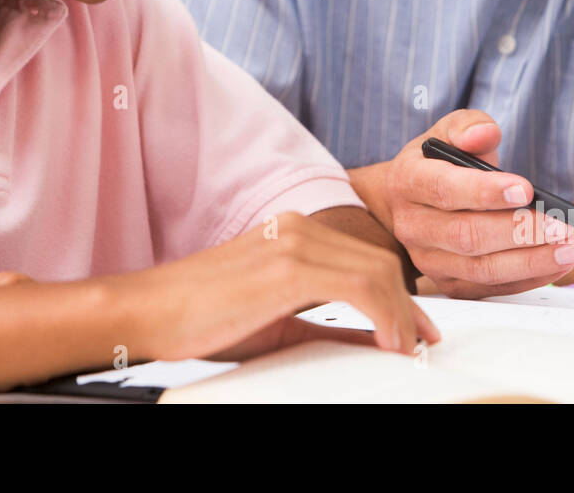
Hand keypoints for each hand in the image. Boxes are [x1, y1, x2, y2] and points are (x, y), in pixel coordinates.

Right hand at [108, 211, 440, 363]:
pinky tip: (389, 341)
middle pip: (378, 261)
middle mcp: (297, 227)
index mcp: (293, 231)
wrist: (149, 312)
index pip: (365, 256)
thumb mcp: (276, 319)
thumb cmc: (201, 316)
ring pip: (377, 271)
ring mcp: (293, 242)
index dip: (401, 294)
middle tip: (424, 341)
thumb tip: (370, 337)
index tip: (418, 328)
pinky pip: (360, 286)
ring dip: (402, 314)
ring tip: (407, 348)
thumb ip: (324, 322)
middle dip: (410, 306)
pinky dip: (386, 315)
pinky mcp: (288, 266)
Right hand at [378, 109, 573, 298]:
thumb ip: (468, 127)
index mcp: (408, 181)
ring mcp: (427, 260)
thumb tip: (484, 134)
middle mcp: (412, 225)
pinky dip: (527, 279)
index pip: (444, 190)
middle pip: (466, 236)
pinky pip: (489, 289)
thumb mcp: (449, 132)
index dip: (484, 192)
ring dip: (531, 262)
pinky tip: (558, 265)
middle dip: (520, 232)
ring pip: (481, 269)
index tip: (526, 190)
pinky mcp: (447, 283)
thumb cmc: (440, 163)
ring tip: (571, 248)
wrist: (413, 200)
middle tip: (563, 226)